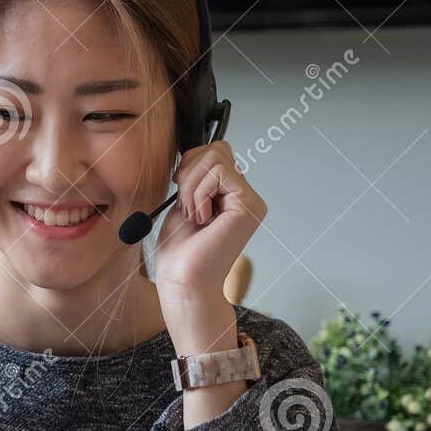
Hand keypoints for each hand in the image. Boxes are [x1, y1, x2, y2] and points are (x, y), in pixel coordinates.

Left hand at [153, 140, 265, 297]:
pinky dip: (199, 194)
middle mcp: (245, 196)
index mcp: (230, 194)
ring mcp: (250, 201)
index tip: (181, 193)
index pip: (215, 152)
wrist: (183, 281)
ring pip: (216, 158)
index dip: (190, 164)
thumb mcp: (184, 202)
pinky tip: (202, 220)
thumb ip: (196, 176)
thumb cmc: (180, 251)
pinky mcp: (249, 206)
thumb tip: (197, 150)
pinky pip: (219, 173)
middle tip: (186, 207)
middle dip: (189, 173)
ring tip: (194, 215)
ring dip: (192, 187)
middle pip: (217, 149)